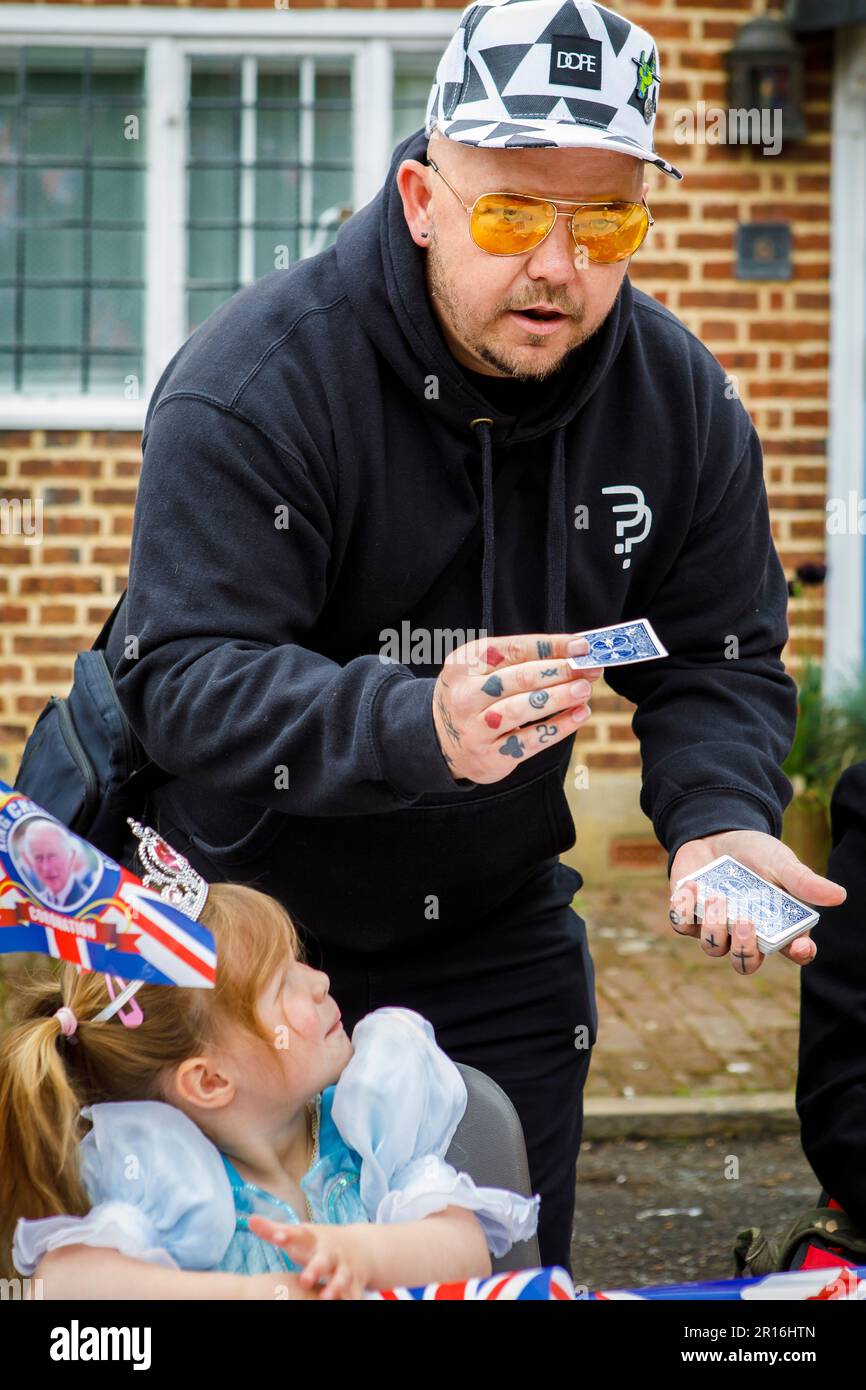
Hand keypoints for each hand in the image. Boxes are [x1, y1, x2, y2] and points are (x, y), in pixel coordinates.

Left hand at [247, 1215, 368, 1299]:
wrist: (361, 1247)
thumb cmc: (318, 1243)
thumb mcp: (300, 1235)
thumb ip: (273, 1230)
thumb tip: (250, 1219)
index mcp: (314, 1240)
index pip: (300, 1235)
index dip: (288, 1236)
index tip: (277, 1238)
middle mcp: (331, 1252)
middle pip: (323, 1259)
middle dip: (315, 1268)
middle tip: (304, 1279)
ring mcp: (345, 1267)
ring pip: (342, 1277)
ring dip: (335, 1287)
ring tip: (326, 1298)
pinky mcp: (355, 1283)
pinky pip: (354, 1294)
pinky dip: (353, 1299)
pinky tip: (350, 1305)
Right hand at [431, 632, 601, 784]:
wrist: (440, 742)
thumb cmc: (475, 697)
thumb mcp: (482, 671)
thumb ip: (522, 660)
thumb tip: (576, 653)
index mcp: (463, 664)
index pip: (514, 649)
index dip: (552, 646)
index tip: (582, 646)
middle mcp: (465, 695)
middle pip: (520, 678)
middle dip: (560, 671)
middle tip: (589, 668)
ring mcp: (475, 728)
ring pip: (524, 709)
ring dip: (560, 697)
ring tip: (585, 690)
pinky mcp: (489, 756)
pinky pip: (531, 740)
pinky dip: (559, 727)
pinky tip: (579, 715)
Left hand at [669, 829, 846, 974]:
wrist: (715, 833)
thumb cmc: (754, 852)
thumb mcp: (779, 861)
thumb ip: (802, 880)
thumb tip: (839, 895)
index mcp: (777, 926)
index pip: (794, 951)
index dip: (799, 953)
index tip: (800, 945)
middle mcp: (745, 935)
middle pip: (745, 963)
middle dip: (745, 949)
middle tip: (745, 922)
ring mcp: (714, 928)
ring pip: (712, 948)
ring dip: (713, 926)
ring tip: (717, 896)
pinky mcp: (687, 916)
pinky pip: (680, 925)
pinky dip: (682, 909)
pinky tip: (691, 886)